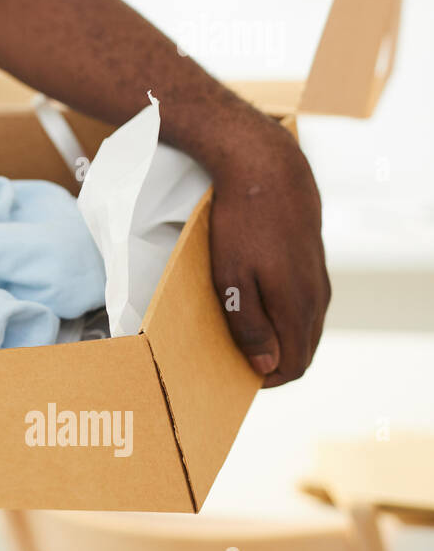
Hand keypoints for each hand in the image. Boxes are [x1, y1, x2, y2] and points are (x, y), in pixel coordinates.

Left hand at [207, 122, 329, 387]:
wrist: (269, 171)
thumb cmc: (241, 225)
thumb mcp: (231, 278)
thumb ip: (250, 326)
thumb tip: (265, 367)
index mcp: (297, 308)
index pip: (293, 366)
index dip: (267, 379)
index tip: (236, 375)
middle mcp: (316, 298)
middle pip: (302, 350)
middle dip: (272, 361)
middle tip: (234, 356)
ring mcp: (319, 279)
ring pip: (305, 326)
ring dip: (279, 337)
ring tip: (241, 330)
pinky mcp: (314, 263)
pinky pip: (304, 303)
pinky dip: (284, 314)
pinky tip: (257, 301)